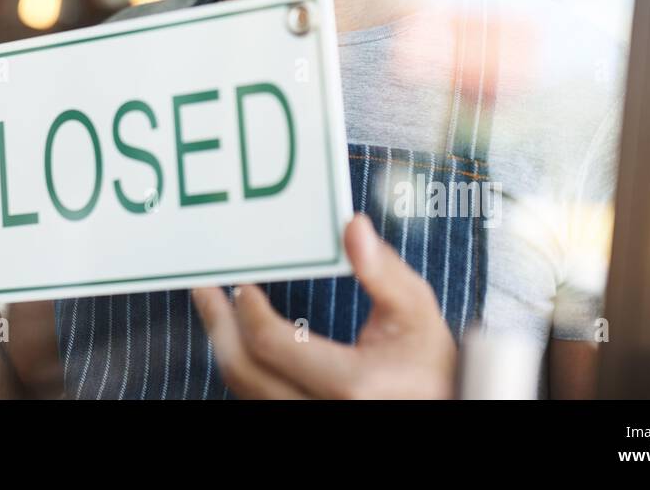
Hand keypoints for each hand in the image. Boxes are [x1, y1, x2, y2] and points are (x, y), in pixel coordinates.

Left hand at [191, 213, 455, 398]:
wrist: (446, 402)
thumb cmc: (430, 362)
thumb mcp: (417, 311)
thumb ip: (384, 271)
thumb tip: (352, 227)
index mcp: (351, 385)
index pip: (272, 345)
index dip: (248, 310)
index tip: (242, 283)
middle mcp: (324, 411)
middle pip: (246, 371)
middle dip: (218, 325)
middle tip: (203, 287)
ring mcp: (311, 420)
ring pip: (246, 390)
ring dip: (224, 345)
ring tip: (213, 306)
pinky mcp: (306, 421)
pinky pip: (258, 399)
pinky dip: (244, 366)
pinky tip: (238, 336)